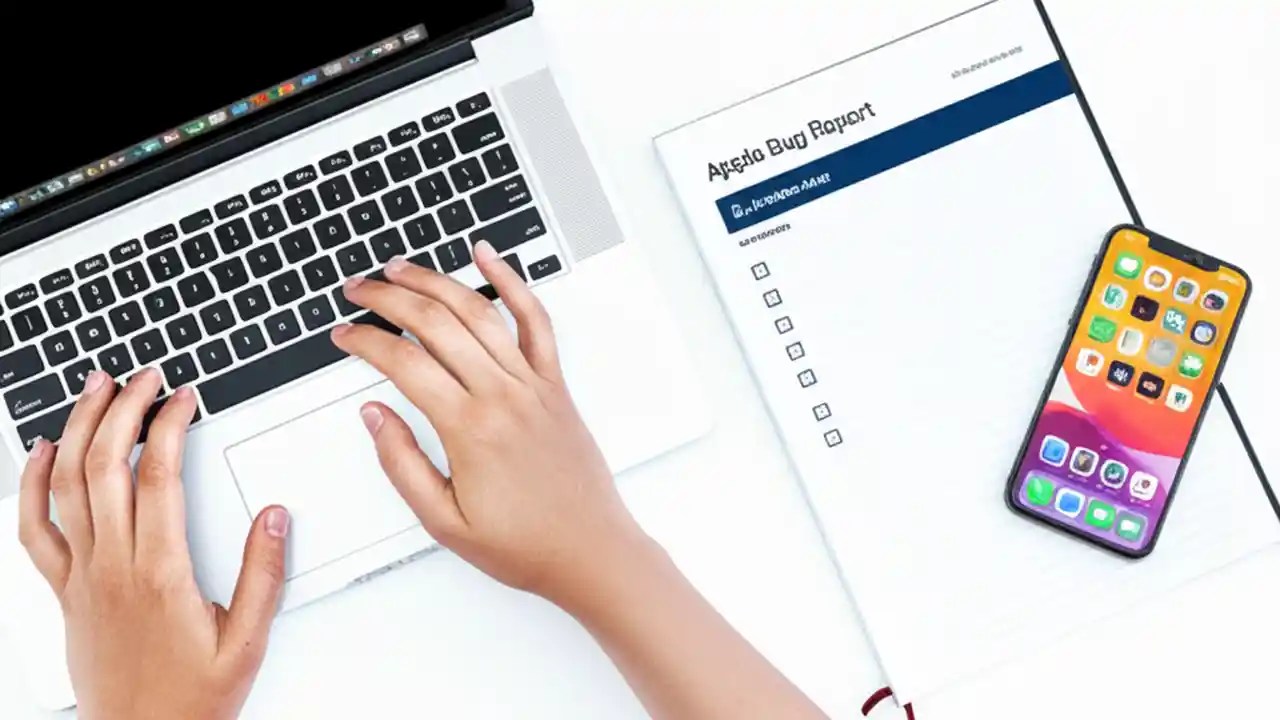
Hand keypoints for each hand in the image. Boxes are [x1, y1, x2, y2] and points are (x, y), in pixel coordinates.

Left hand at [17, 369, 289, 719]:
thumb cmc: (190, 701)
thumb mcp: (246, 643)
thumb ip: (263, 576)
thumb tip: (275, 518)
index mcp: (161, 572)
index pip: (159, 477)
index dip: (169, 426)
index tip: (184, 398)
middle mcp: (113, 567)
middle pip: (106, 466)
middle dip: (123, 409)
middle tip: (144, 377)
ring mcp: (82, 577)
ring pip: (67, 485)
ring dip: (78, 429)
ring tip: (95, 390)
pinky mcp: (64, 592)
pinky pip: (35, 530)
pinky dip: (32, 485)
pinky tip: (40, 455)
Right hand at [335, 246, 827, 718]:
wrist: (591, 552)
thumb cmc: (525, 545)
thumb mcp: (444, 521)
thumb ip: (402, 464)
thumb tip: (374, 415)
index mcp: (470, 429)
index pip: (404, 363)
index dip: (365, 342)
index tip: (344, 336)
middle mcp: (503, 396)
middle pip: (436, 323)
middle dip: (388, 298)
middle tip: (358, 291)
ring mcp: (533, 384)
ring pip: (479, 311)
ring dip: (435, 281)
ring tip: (401, 269)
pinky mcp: (556, 385)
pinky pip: (535, 320)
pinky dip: (512, 282)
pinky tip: (488, 257)